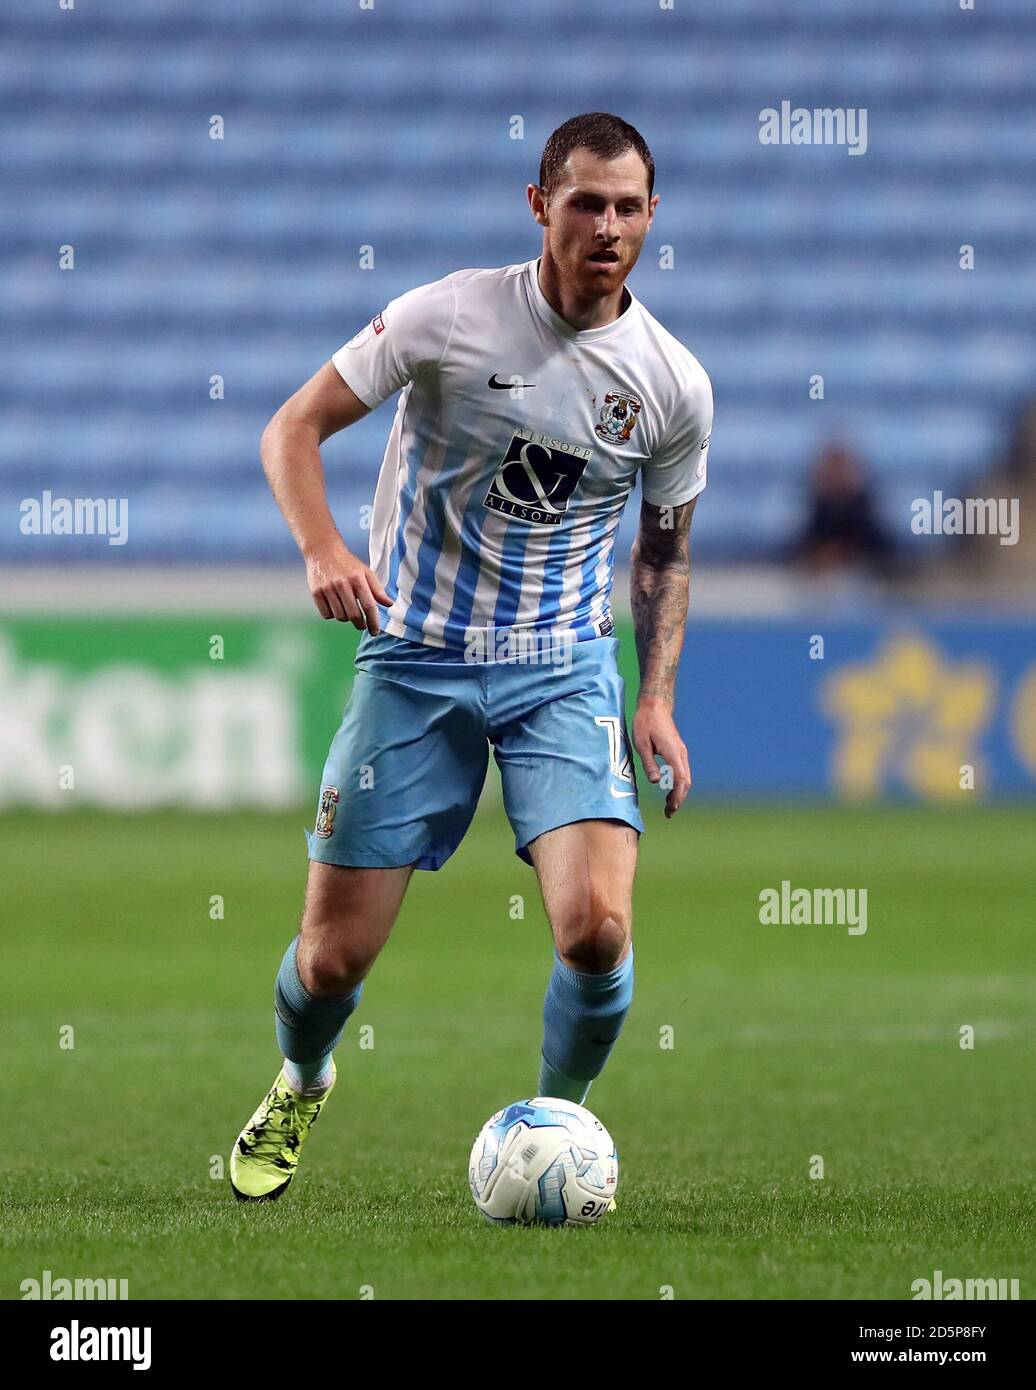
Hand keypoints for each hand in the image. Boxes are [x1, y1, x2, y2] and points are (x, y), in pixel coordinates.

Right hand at [304, 537, 390, 630]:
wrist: (322, 551)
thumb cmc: (347, 564)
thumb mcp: (365, 572)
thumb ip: (377, 589)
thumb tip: (389, 604)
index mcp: (357, 579)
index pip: (368, 605)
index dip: (373, 621)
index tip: (375, 631)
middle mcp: (342, 584)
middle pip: (354, 615)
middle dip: (360, 624)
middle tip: (362, 625)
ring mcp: (328, 588)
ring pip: (340, 616)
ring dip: (345, 618)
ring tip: (347, 610)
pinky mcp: (316, 592)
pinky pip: (326, 614)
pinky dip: (332, 615)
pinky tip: (335, 607)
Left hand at [632, 697, 691, 817]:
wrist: (655, 705)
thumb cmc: (645, 723)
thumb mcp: (641, 744)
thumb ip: (649, 763)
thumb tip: (655, 781)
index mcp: (672, 752)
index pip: (680, 779)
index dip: (677, 796)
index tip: (671, 808)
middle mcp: (681, 753)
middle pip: (686, 781)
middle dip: (679, 798)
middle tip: (669, 813)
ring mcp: (681, 752)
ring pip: (686, 777)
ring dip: (680, 793)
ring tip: (669, 806)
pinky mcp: (678, 751)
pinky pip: (683, 771)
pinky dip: (679, 784)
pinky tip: (670, 791)